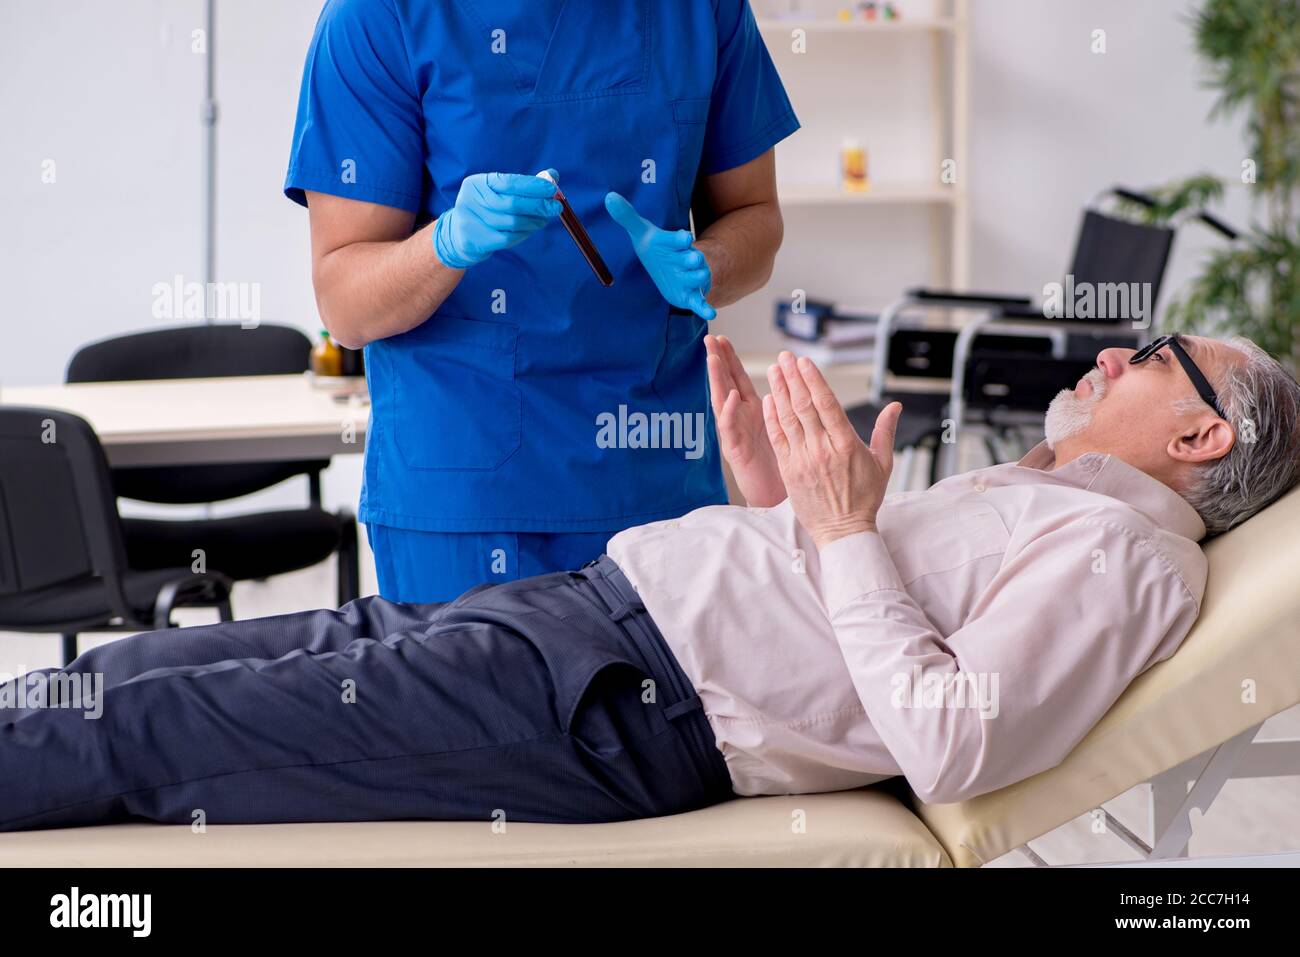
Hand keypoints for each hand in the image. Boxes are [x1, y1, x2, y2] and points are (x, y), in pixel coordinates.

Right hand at [432, 171, 561, 268]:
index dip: (532, 186)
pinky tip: (530, 229)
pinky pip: (508, 238)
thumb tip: (553, 176)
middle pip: (512, 204)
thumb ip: (524, 184)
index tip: (551, 189)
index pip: (509, 182)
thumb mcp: (498, 192)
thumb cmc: (486, 208)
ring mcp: (472, 221)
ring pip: (512, 222)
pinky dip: (524, 233)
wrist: (460, 233)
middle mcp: (471, 200)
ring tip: (543, 219)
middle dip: (538, 205)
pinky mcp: (477, 240)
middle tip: (555, 207)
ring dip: (534, 221)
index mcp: (477, 183)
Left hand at [605, 191, 715, 319]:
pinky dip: (705, 308)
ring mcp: (691, 277)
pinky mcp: (692, 295)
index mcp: (676, 244)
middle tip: (692, 258)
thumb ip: (627, 217)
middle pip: (692, 258)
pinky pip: (700, 302)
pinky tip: (710, 314)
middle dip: (692, 259)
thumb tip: (609, 197)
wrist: (669, 267)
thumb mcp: (641, 232)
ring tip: (696, 279)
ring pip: (697, 278)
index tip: (684, 237)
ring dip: (697, 279)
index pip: (679, 239)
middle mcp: (687, 259)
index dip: (681, 239)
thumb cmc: (657, 248)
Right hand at [705, 334, 785, 506]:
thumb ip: (775, 406)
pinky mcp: (735, 452)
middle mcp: (739, 420)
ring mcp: (735, 434)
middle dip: (717, 362)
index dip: (729, 359)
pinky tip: (731, 398)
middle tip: (709, 340)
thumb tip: (782, 382)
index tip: (723, 339)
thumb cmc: (778, 463)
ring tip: (712, 359)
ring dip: (716, 381)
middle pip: (724, 385)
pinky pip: (730, 430)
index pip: (737, 379)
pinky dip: (730, 413)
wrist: (775, 496)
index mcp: (751, 411)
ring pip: (722, 403)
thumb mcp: (777, 426)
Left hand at [763, 351, 901, 548]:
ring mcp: (803, 459)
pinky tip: (769, 400)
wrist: (842, 531)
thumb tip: (895, 405)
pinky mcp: (789, 470)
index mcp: (846, 444)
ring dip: (779, 392)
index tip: (804, 362)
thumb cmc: (863, 499)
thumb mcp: (883, 464)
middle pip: (804, 406)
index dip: (813, 380)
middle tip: (785, 357)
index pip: (826, 404)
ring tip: (774, 370)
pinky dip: (772, 418)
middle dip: (793, 378)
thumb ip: (885, 431)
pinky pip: (778, 438)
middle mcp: (822, 449)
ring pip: (788, 418)